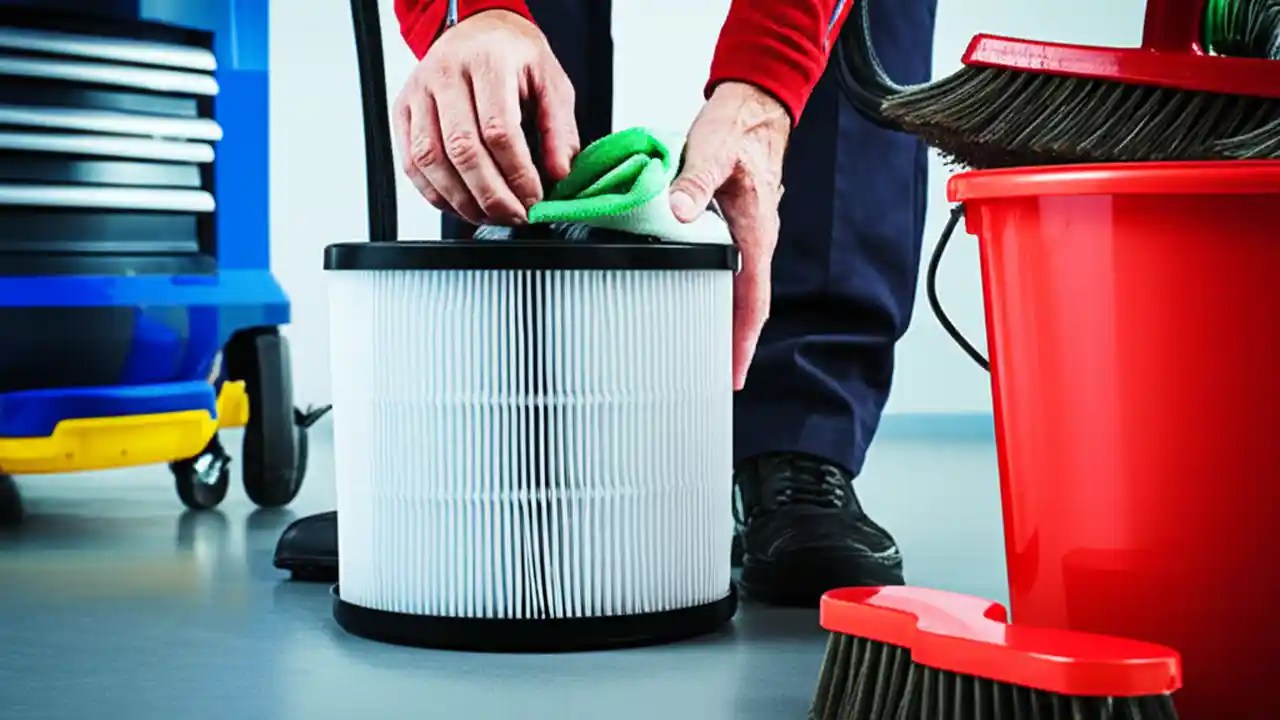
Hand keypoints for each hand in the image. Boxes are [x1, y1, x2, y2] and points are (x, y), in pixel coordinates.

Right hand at [393, 10, 579, 224]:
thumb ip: (559, 131)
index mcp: (487, 62)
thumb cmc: (514, 57)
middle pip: (462, 150)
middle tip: (516, 216)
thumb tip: (559, 176)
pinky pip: (412, 164)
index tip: (535, 199)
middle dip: (492, 195)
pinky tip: (462, 205)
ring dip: (463, 201)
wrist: (477, 30)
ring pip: (431, 161)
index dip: (517, 174)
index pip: (498, 130)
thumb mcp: (551, 83)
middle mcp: (445, 74)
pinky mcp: (402, 111)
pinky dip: (436, 194)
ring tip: (491, 216)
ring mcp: (418, 93)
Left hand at [670, 82, 789, 389]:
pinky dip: (713, 295)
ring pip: (736, 291)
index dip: (742, 342)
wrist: (754, 108)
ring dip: (722, 323)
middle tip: (710, 381)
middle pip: (745, 307)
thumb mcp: (712, 148)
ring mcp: (746, 238)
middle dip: (731, 346)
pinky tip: (692, 303)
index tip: (733, 377)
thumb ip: (692, 180)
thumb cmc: (737, 128)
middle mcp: (755, 242)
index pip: (752, 301)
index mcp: (754, 232)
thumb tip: (677, 212)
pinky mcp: (734, 229)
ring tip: (700, 355)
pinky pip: (727, 272)